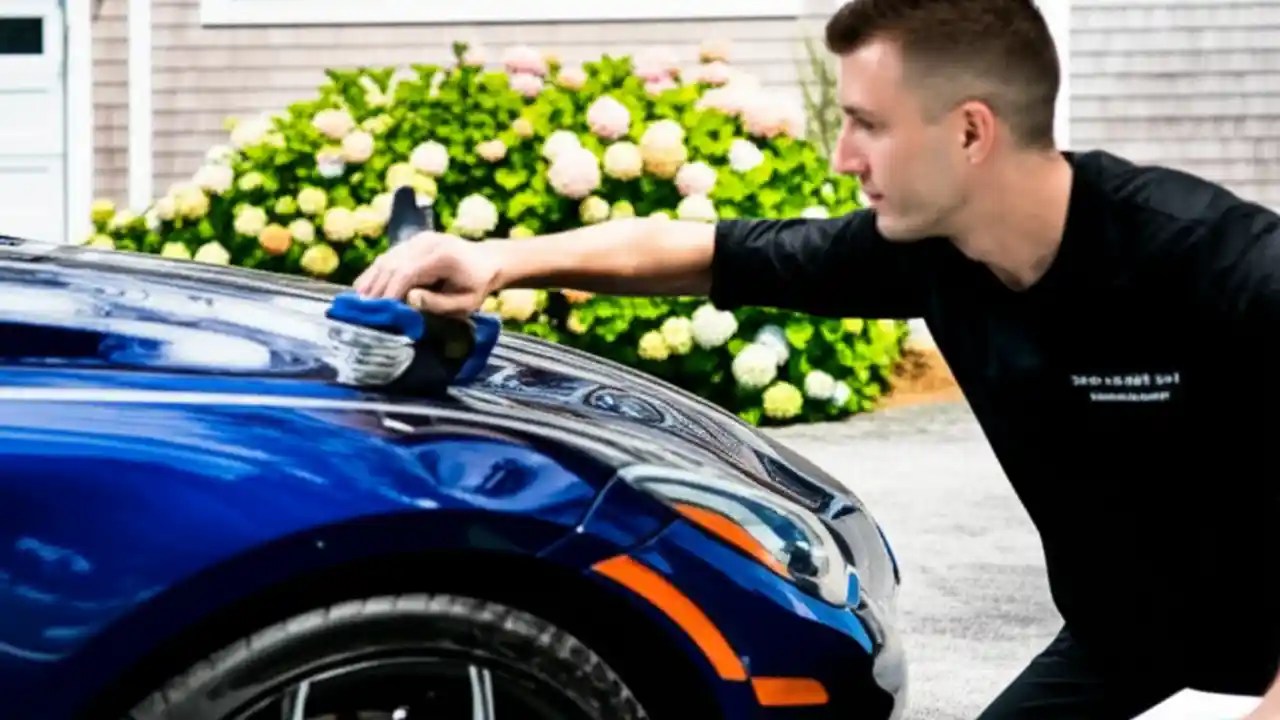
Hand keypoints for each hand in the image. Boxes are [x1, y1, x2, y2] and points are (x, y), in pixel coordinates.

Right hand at [353, 231, 502, 317]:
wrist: (486, 261)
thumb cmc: (477, 286)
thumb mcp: (466, 302)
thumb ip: (439, 302)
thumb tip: (410, 298)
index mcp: (442, 256)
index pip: (407, 272)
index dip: (390, 292)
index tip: (379, 311)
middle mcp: (427, 242)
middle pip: (392, 264)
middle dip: (376, 289)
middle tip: (362, 311)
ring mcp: (418, 239)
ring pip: (386, 259)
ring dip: (371, 280)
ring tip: (359, 303)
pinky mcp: (412, 241)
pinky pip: (389, 256)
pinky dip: (375, 272)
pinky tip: (365, 289)